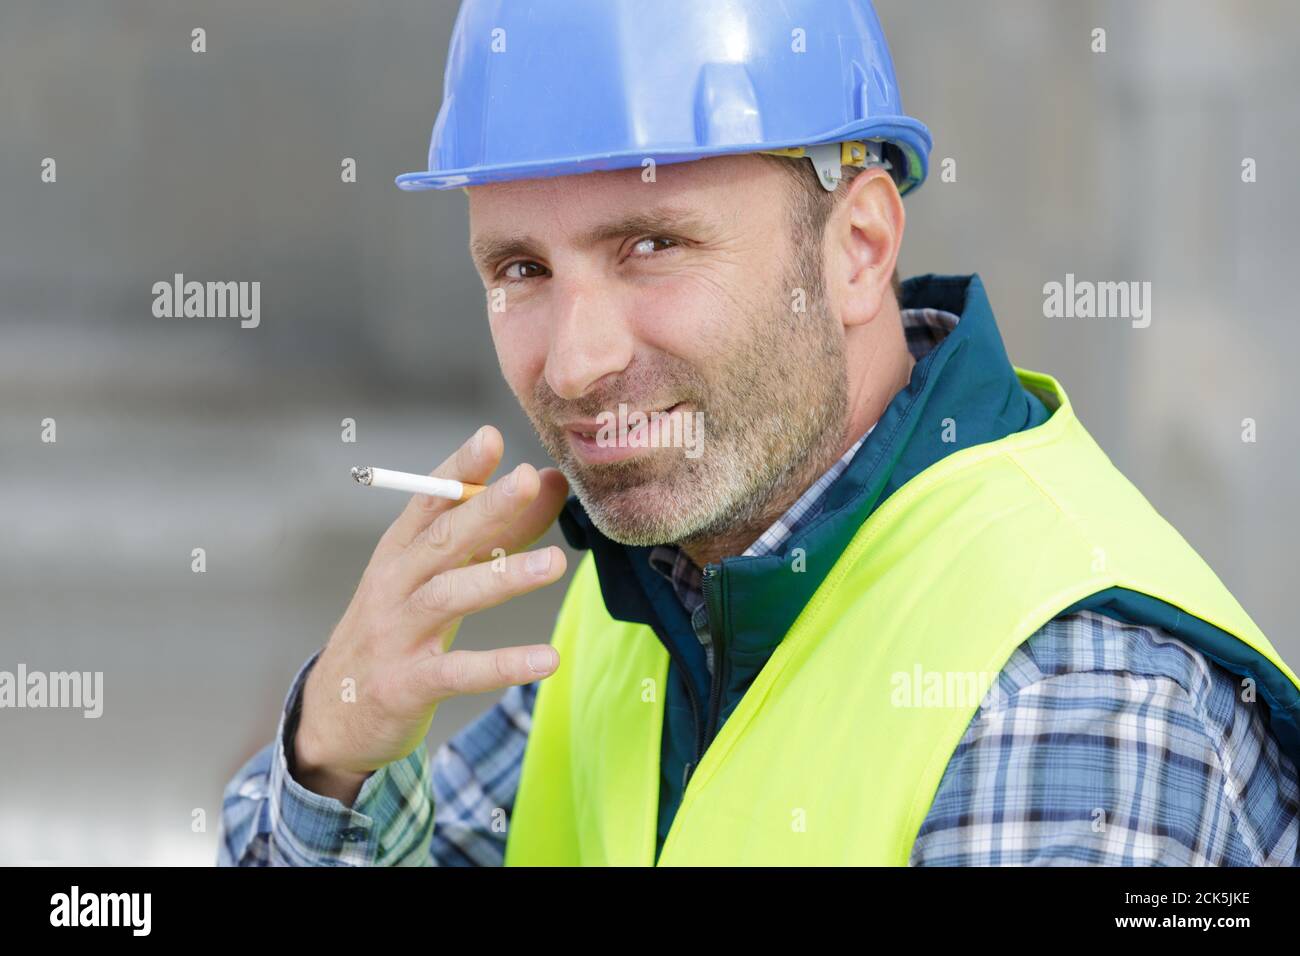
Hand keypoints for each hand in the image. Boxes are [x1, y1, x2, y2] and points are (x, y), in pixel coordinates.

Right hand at [292, 425, 568, 802]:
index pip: (428, 501)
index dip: (457, 469)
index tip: (490, 437)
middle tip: (528, 480)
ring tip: (556, 563)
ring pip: (448, 597)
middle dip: (484, 508)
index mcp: (398, 553)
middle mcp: (393, 586)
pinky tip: (547, 659)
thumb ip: (495, 533)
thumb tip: (551, 483)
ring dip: (503, 577)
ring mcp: (395, 635)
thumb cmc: (397, 631)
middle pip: (440, 540)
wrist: (335, 714)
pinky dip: (502, 665)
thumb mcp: (436, 578)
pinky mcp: (406, 685)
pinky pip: (458, 672)